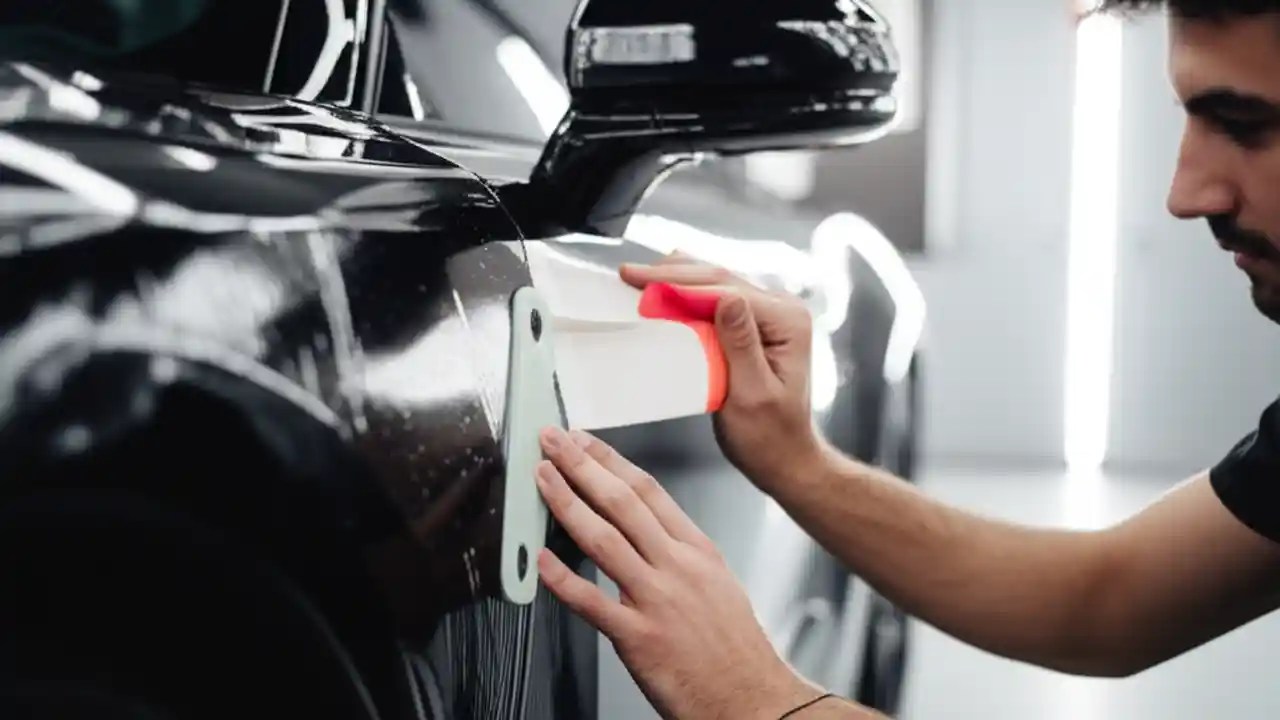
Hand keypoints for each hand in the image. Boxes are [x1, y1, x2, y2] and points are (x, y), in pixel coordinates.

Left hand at [534, 427, 827, 719]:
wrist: (756, 700)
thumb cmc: (736, 651)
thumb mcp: (718, 584)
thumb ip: (680, 555)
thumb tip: (644, 531)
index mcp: (697, 551)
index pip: (648, 490)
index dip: (610, 460)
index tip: (585, 442)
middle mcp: (678, 568)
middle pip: (622, 502)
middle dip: (582, 465)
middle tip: (554, 441)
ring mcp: (658, 601)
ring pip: (604, 539)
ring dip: (567, 503)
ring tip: (542, 479)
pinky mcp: (640, 639)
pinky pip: (592, 602)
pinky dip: (562, 579)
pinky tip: (540, 561)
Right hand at [621, 256, 825, 491]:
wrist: (783, 456)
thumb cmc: (770, 436)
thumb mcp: (753, 394)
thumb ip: (740, 344)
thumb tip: (726, 298)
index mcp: (787, 320)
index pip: (728, 291)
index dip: (682, 286)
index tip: (643, 285)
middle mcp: (781, 307)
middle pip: (720, 277)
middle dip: (672, 273)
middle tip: (628, 274)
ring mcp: (767, 311)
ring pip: (715, 280)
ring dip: (675, 277)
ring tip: (637, 276)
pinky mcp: (750, 322)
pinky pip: (714, 296)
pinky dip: (684, 291)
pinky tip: (660, 287)